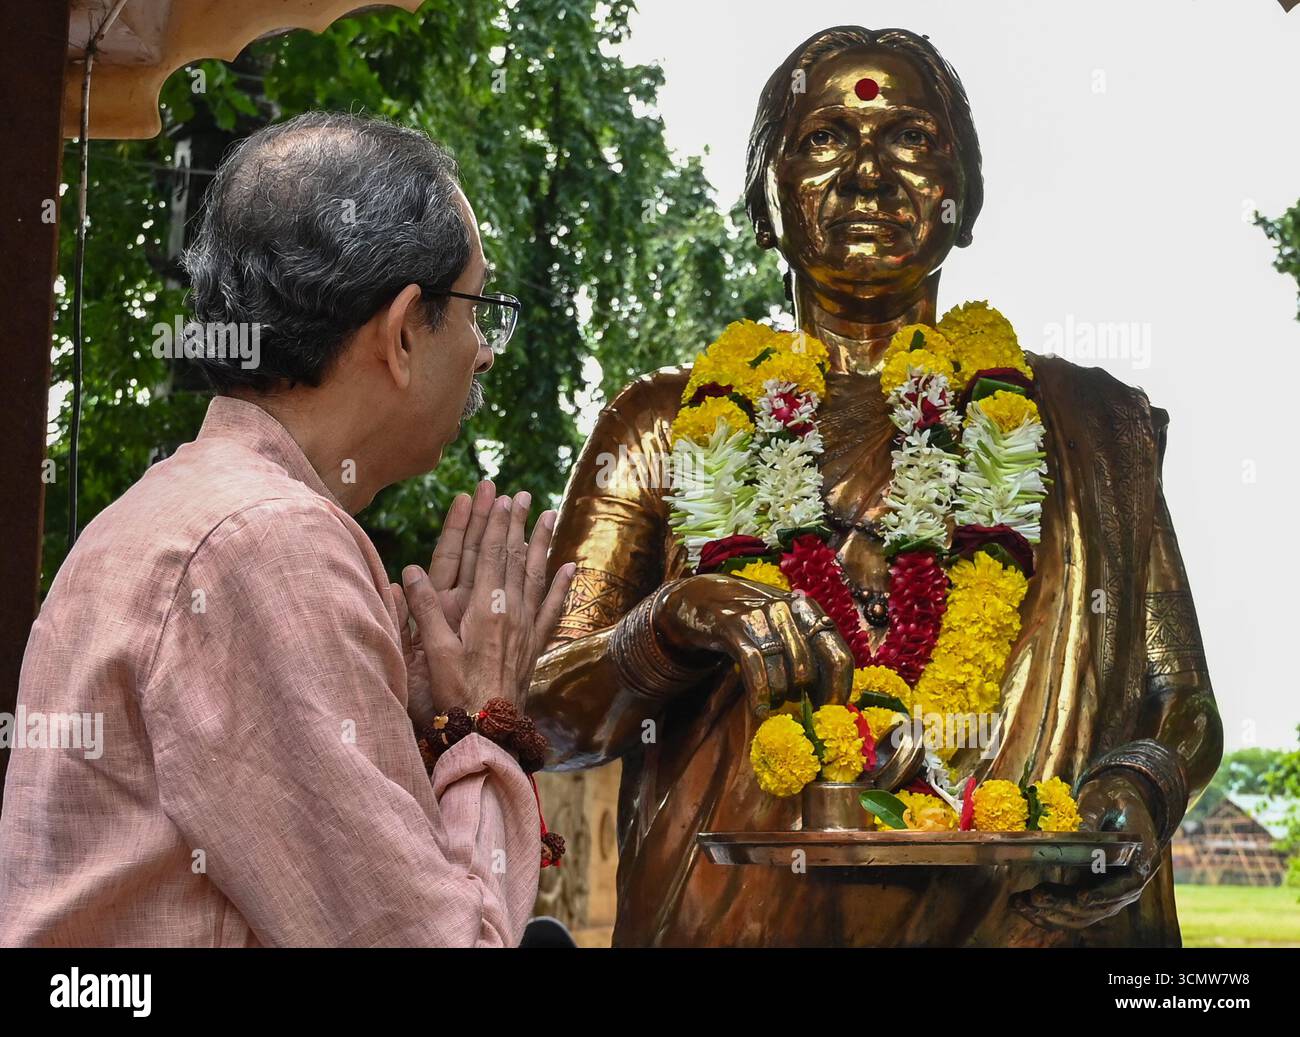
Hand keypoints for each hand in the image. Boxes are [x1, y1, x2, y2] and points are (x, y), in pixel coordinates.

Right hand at [396, 488, 574, 725]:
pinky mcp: (535, 644)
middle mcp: (510, 611)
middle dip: (516, 523)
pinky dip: (561, 586)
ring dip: (540, 543)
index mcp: (483, 609)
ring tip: (547, 515)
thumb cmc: (456, 693)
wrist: (490, 728)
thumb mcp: (433, 652)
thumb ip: (424, 610)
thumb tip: (409, 571)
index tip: (498, 498)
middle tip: (522, 494)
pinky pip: (552, 609)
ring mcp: (526, 627)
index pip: (489, 556)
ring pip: (536, 575)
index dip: (493, 525)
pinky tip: (570, 568)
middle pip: (513, 557)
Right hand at [652, 573, 852, 717]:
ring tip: (773, 704)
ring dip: (779, 697)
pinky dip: (760, 693)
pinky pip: (754, 666)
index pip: (838, 655)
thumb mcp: (785, 624)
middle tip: (793, 707)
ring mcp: (760, 616)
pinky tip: (759, 708)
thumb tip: (831, 695)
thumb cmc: (752, 618)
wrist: (702, 595)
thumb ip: (808, 649)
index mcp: (809, 610)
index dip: (838, 688)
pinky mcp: (733, 625)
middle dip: (802, 697)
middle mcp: (788, 610)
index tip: (830, 710)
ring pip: (782, 672)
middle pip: (808, 670)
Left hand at [1011, 772, 1161, 929]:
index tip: (1082, 898)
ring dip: (1052, 914)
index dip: (1103, 895)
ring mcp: (1108, 891)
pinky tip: (1022, 904)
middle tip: (1036, 897)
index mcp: (1140, 862)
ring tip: (1021, 903)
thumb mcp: (1104, 798)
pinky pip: (1071, 910)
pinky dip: (1048, 911)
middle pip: (1099, 907)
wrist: (1115, 803)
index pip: (1125, 887)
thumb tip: (1079, 831)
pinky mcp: (1090, 891)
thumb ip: (1093, 813)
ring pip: (1082, 914)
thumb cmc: (1110, 797)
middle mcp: (1126, 884)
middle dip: (1066, 906)